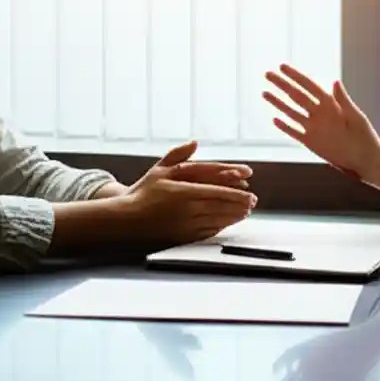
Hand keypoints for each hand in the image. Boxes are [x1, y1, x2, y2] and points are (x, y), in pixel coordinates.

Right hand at [124, 141, 256, 244]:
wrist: (126, 220)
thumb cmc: (143, 192)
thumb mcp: (158, 170)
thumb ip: (178, 155)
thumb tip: (195, 143)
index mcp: (182, 190)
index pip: (216, 189)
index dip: (235, 189)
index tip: (249, 187)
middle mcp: (187, 208)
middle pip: (221, 205)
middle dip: (240, 203)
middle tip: (253, 201)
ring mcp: (186, 225)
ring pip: (218, 219)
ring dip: (234, 215)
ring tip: (245, 211)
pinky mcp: (184, 237)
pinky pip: (209, 232)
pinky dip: (221, 226)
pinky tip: (228, 222)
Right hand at [262, 64, 379, 180]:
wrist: (365, 160)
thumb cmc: (365, 137)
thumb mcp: (355, 117)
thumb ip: (343, 100)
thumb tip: (335, 81)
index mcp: (330, 104)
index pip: (309, 86)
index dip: (295, 76)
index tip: (282, 66)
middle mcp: (319, 113)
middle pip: (296, 95)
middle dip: (282, 84)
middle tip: (267, 74)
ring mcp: (313, 127)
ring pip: (291, 112)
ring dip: (278, 102)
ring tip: (265, 92)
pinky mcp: (311, 142)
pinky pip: (294, 132)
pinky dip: (285, 126)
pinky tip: (275, 119)